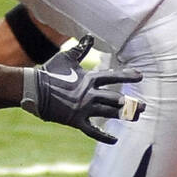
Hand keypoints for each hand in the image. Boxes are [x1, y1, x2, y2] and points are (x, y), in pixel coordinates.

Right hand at [20, 36, 143, 143]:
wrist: (33, 89)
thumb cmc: (48, 72)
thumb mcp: (65, 58)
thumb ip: (80, 49)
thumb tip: (90, 37)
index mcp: (89, 79)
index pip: (113, 76)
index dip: (128, 75)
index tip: (140, 75)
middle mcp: (89, 95)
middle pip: (116, 99)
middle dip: (131, 103)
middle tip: (144, 106)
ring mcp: (83, 109)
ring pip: (109, 113)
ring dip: (124, 115)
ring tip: (136, 117)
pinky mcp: (75, 121)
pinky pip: (93, 131)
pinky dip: (104, 136)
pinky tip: (115, 140)